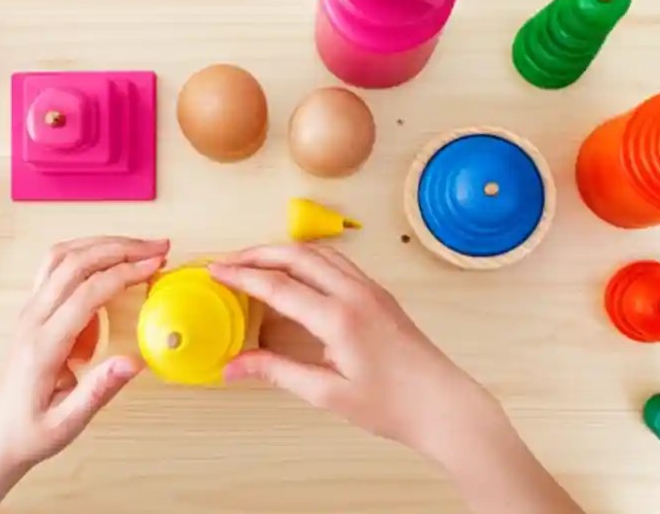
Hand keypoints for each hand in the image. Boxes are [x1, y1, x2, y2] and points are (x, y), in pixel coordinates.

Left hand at [0, 236, 168, 468]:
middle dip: (120, 247)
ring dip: (102, 244)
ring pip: (62, 256)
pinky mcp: (33, 311)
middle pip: (74, 262)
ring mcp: (30, 311)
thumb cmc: (33, 431)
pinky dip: (86, 255)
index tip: (155, 265)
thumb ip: (99, 391)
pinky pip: (56, 268)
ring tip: (138, 247)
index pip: (86, 293)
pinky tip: (111, 264)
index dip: (124, 273)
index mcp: (43, 346)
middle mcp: (32, 320)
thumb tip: (134, 362)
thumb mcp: (68, 423)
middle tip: (157, 247)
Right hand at [209, 244, 493, 463]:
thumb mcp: (327, 394)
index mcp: (338, 318)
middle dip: (256, 254)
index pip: (277, 285)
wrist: (444, 404)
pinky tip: (294, 272)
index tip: (214, 272)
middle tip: (226, 262)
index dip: (241, 276)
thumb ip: (277, 372)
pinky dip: (306, 259)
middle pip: (295, 256)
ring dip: (281, 252)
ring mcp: (370, 289)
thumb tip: (232, 367)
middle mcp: (354, 293)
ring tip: (253, 263)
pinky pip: (336, 263)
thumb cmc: (393, 406)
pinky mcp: (379, 294)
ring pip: (317, 254)